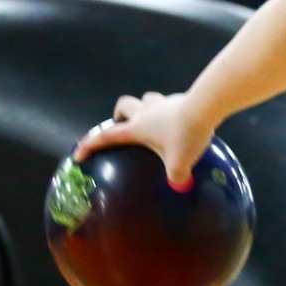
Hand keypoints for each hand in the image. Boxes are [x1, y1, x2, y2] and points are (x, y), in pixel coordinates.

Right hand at [73, 91, 213, 191]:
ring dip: (145, 108)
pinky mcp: (179, 98)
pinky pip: (168, 102)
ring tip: (154, 122)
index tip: (79, 155)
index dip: (90, 145)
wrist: (206, 107)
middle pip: (124, 104)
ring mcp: (163, 102)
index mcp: (137, 128)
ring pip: (146, 99)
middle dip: (120, 115)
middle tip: (125, 127)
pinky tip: (181, 121)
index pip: (106, 137)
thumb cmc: (186, 136)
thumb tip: (179, 186)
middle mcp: (146, 112)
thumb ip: (177, 177)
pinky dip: (169, 110)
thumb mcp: (180, 164)